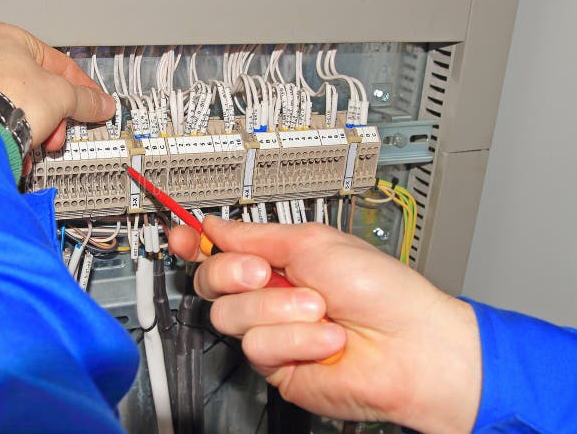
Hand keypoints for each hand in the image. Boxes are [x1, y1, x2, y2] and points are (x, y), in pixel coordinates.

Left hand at [0, 22, 113, 149]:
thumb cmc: (3, 100)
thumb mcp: (60, 96)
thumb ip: (84, 99)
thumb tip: (99, 103)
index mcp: (8, 37)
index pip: (57, 62)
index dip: (80, 87)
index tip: (91, 104)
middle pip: (34, 88)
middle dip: (52, 116)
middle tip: (57, 133)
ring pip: (12, 106)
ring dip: (30, 129)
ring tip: (33, 144)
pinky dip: (5, 135)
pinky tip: (13, 150)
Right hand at [169, 217, 481, 432]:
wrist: (412, 346)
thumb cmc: (381, 290)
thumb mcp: (314, 243)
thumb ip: (255, 235)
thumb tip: (214, 226)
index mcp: (278, 257)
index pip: (221, 248)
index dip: (194, 241)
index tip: (180, 235)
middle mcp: (270, 293)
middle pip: (211, 279)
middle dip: (233, 272)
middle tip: (263, 272)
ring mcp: (273, 329)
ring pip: (230, 314)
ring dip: (279, 309)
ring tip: (318, 309)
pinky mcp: (277, 364)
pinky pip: (257, 346)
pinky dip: (295, 339)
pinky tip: (325, 339)